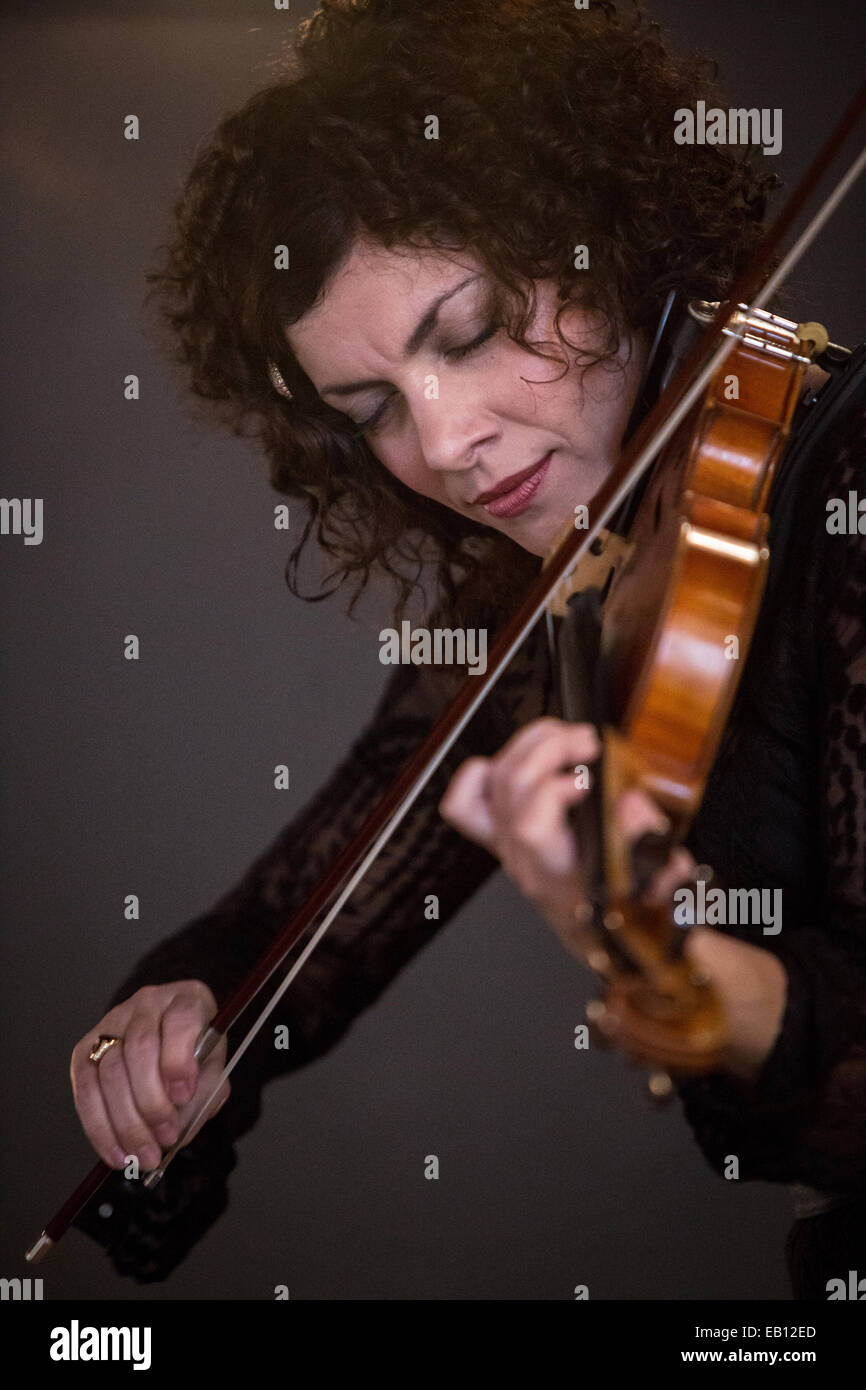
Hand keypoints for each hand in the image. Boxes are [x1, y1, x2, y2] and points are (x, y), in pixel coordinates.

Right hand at [70, 980, 228, 1171]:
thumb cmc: (197, 1055)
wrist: (171, 1042)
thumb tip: (177, 1131)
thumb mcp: (214, 1069)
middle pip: (140, 1050)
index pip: (180, 1021)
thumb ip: (204, 1095)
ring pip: (110, 1072)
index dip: (178, 1060)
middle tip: (165, 1139)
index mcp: (187, 1000)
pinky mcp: (86, 1049)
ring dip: (127, 1122)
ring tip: (144, 1154)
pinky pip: (85, 1090)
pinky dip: (100, 1127)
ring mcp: (112, 1023)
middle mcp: (147, 1004)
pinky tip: (117, 1152)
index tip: (183, 1096)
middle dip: (152, 1103)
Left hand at [439, 716, 694, 960]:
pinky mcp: (499, 835)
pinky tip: (519, 759)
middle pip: (511, 788)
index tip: (590, 777)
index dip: (554, 790)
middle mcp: (524, 860)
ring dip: (531, 744)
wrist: (608, 940)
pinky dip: (484, 772)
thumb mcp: (661, 881)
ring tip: (568, 737)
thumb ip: (647, 844)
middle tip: (587, 740)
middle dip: (549, 748)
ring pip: (493, 781)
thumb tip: (630, 806)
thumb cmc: (632, 909)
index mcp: (560, 875)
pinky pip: (466, 803)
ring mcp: (505, 847)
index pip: (530, 828)